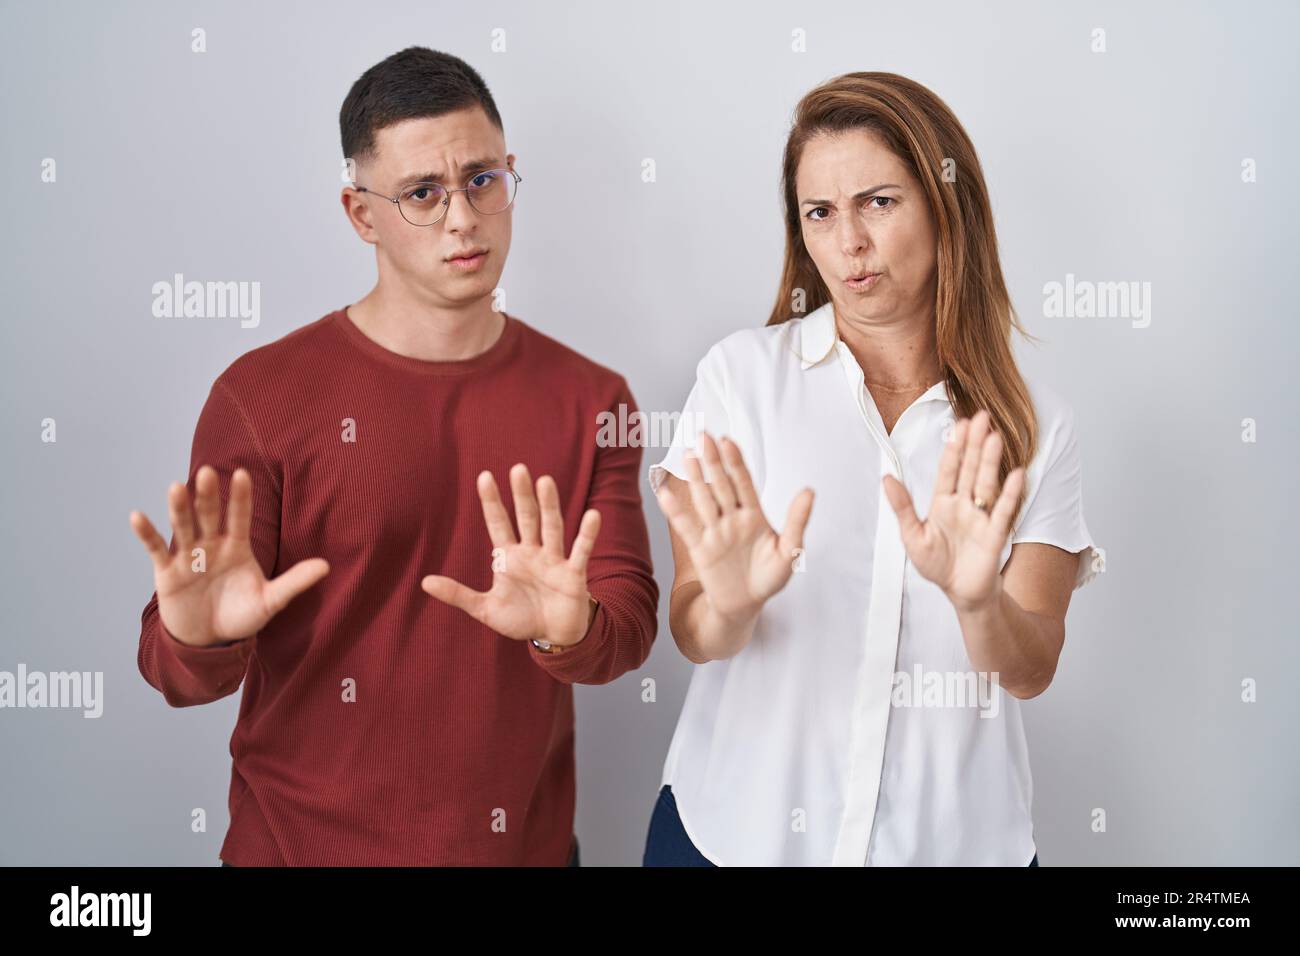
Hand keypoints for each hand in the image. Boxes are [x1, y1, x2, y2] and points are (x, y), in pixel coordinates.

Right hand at [129, 465, 329, 646]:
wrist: (210, 640)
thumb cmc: (242, 615)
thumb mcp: (270, 601)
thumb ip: (294, 582)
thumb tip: (326, 566)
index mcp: (237, 547)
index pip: (240, 517)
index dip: (240, 497)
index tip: (242, 474)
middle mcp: (212, 545)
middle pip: (209, 515)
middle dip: (208, 495)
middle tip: (208, 472)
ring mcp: (188, 556)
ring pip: (183, 526)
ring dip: (178, 508)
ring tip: (175, 488)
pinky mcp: (167, 572)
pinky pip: (155, 548)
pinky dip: (146, 533)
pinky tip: (137, 516)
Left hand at [421, 465, 599, 646]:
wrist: (553, 637)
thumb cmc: (521, 618)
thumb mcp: (485, 608)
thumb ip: (458, 594)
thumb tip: (424, 582)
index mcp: (509, 557)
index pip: (499, 523)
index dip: (491, 502)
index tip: (484, 476)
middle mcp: (532, 552)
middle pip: (527, 518)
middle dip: (522, 495)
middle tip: (518, 469)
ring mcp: (553, 560)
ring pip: (551, 527)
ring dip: (549, 505)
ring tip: (545, 482)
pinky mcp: (573, 573)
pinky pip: (581, 551)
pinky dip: (587, 534)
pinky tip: (593, 515)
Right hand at [654, 431, 813, 623]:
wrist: (745, 605)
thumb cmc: (769, 577)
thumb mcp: (789, 551)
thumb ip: (797, 521)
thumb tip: (809, 491)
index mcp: (754, 515)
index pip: (743, 483)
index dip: (735, 462)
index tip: (727, 441)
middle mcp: (732, 518)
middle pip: (720, 485)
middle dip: (713, 461)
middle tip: (703, 435)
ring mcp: (714, 531)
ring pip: (703, 500)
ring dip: (695, 478)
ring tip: (687, 455)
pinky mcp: (700, 548)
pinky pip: (687, 527)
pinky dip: (675, 511)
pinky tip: (666, 494)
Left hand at [882, 410, 1024, 612]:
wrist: (960, 593)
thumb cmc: (937, 565)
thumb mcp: (912, 536)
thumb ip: (902, 507)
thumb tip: (886, 478)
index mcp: (943, 503)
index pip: (948, 470)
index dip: (953, 449)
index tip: (959, 425)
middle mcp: (964, 505)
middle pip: (970, 469)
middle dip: (974, 444)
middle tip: (981, 417)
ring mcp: (981, 518)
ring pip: (986, 484)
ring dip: (989, 462)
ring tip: (993, 437)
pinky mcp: (994, 535)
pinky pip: (1003, 511)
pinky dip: (1009, 494)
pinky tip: (1016, 473)